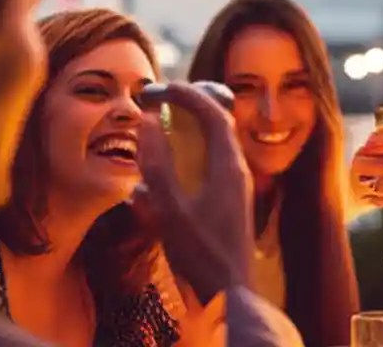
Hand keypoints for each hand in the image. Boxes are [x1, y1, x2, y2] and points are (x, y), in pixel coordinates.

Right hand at [133, 81, 252, 304]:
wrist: (229, 293)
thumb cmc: (201, 253)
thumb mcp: (171, 209)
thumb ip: (157, 165)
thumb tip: (147, 123)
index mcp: (228, 165)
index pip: (213, 112)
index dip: (186, 94)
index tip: (159, 89)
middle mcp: (236, 170)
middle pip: (217, 121)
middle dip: (189, 105)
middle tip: (161, 98)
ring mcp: (234, 186)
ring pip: (213, 144)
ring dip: (186, 131)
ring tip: (157, 129)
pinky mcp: (227, 202)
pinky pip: (207, 166)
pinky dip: (186, 158)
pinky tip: (156, 182)